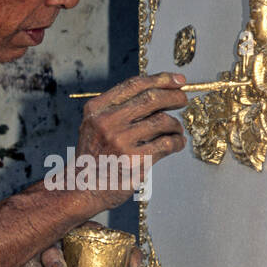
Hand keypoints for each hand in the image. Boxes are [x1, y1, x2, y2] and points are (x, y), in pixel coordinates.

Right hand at [76, 72, 187, 208]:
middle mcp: (107, 122)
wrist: (83, 188)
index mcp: (97, 108)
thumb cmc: (96, 155)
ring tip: (177, 129)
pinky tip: (177, 143)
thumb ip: (121, 108)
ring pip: (162, 121)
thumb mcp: (97, 124)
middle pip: (151, 99)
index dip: (161, 79)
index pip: (134, 85)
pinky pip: (166, 143)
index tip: (178, 80)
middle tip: (183, 100)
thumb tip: (161, 91)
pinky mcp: (134, 160)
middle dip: (174, 97)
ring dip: (176, 124)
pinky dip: (177, 142)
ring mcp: (120, 141)